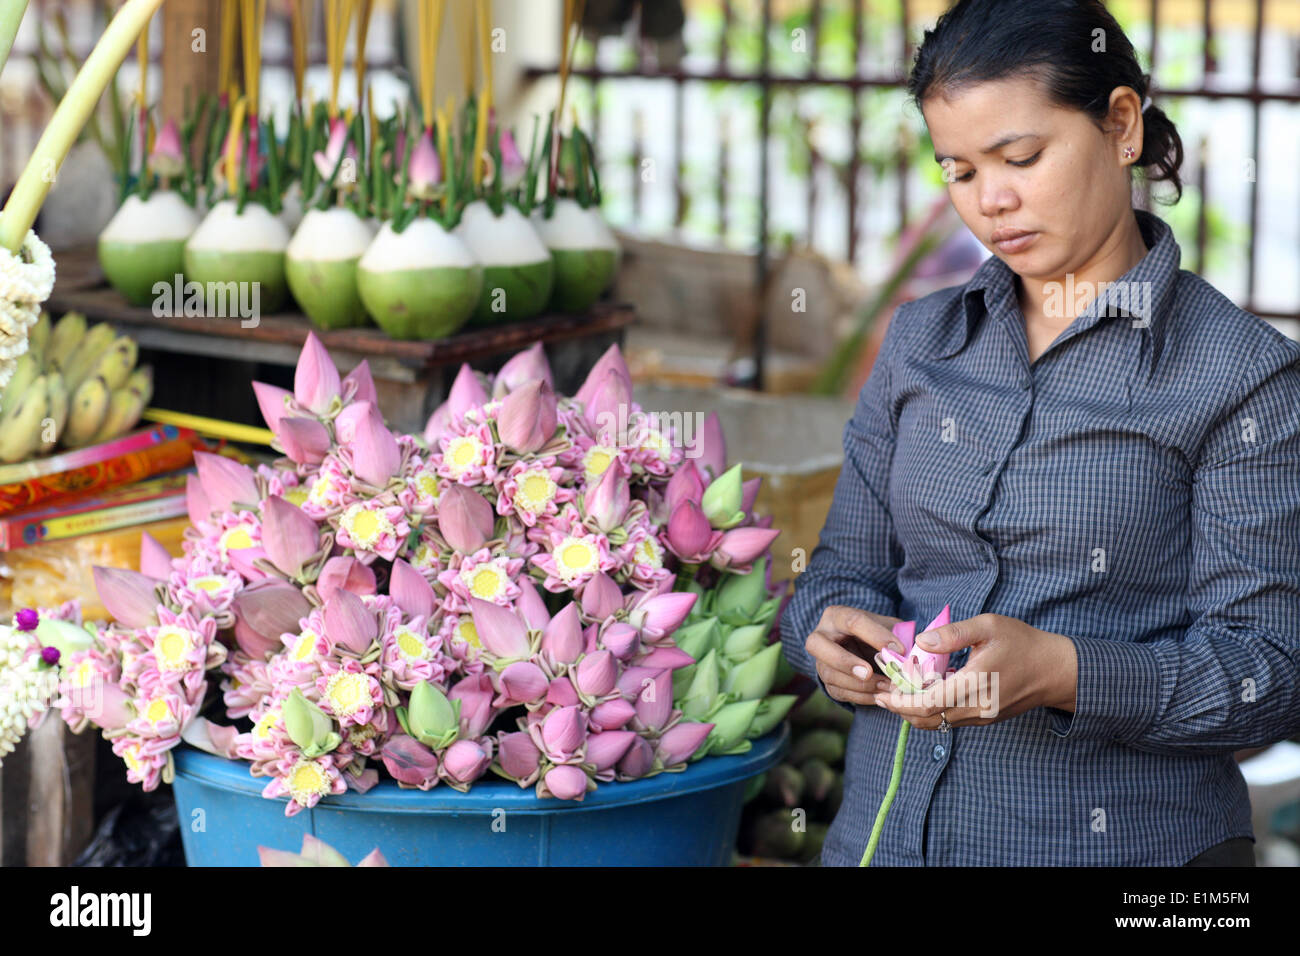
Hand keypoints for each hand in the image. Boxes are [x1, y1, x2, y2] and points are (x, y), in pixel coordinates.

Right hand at [805, 605, 903, 706]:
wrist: (864, 648)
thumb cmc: (877, 633)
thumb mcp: (888, 626)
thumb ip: (896, 635)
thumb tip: (906, 654)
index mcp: (838, 616)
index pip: (852, 621)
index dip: (875, 635)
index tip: (899, 649)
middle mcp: (821, 636)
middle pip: (817, 646)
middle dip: (844, 662)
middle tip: (868, 673)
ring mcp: (820, 660)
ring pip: (829, 674)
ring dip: (859, 685)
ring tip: (885, 687)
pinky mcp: (826, 681)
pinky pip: (838, 692)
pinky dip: (861, 697)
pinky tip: (879, 696)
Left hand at [874, 613, 1077, 729]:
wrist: (1055, 670)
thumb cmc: (1022, 642)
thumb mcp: (988, 626)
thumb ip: (953, 634)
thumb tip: (921, 640)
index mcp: (974, 685)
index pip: (927, 704)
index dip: (899, 701)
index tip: (881, 690)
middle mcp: (975, 708)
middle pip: (926, 719)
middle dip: (899, 708)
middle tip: (881, 691)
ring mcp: (980, 716)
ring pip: (936, 723)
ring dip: (913, 711)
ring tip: (897, 691)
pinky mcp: (984, 717)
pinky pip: (949, 719)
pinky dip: (930, 710)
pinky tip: (922, 692)